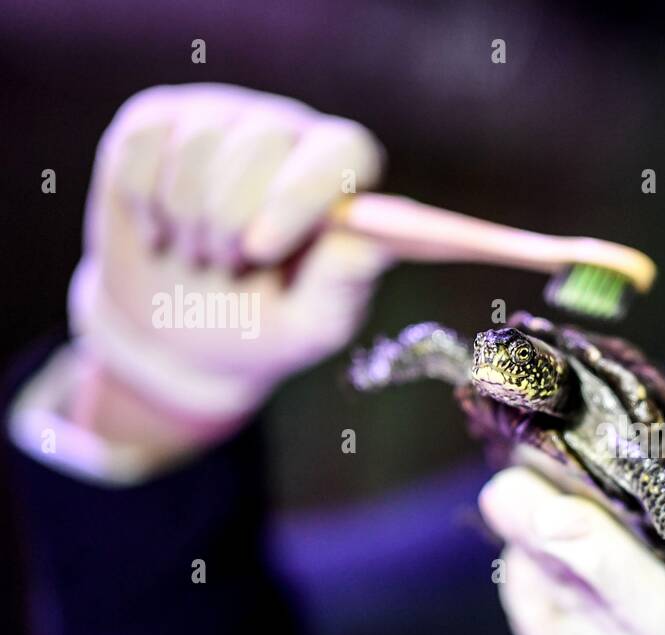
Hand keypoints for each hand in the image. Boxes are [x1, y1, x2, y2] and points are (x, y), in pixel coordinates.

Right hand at [70, 83, 388, 422]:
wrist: (179, 336)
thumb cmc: (266, 324)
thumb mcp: (312, 322)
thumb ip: (345, 280)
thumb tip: (374, 242)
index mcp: (343, 177)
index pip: (342, 152)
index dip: (299, 195)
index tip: (260, 250)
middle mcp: (288, 133)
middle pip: (261, 141)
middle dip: (231, 219)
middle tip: (229, 266)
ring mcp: (221, 119)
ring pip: (197, 143)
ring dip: (188, 219)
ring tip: (200, 255)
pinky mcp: (157, 121)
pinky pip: (141, 145)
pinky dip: (144, 204)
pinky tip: (160, 232)